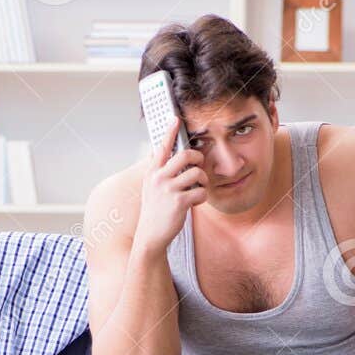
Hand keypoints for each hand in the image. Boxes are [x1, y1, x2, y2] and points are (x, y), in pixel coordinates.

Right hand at [133, 119, 205, 254]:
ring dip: (203, 181)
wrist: (151, 236)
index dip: (170, 131)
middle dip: (198, 158)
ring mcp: (168, 190)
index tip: (175, 118)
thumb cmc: (155, 210)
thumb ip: (161, 172)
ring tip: (199, 188)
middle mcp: (158, 178)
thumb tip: (174, 157)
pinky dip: (202, 197)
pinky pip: (201, 192)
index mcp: (152, 172)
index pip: (161, 146)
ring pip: (197, 173)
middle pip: (185, 155)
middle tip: (200, 165)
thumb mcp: (152, 188)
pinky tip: (196, 202)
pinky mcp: (179, 202)